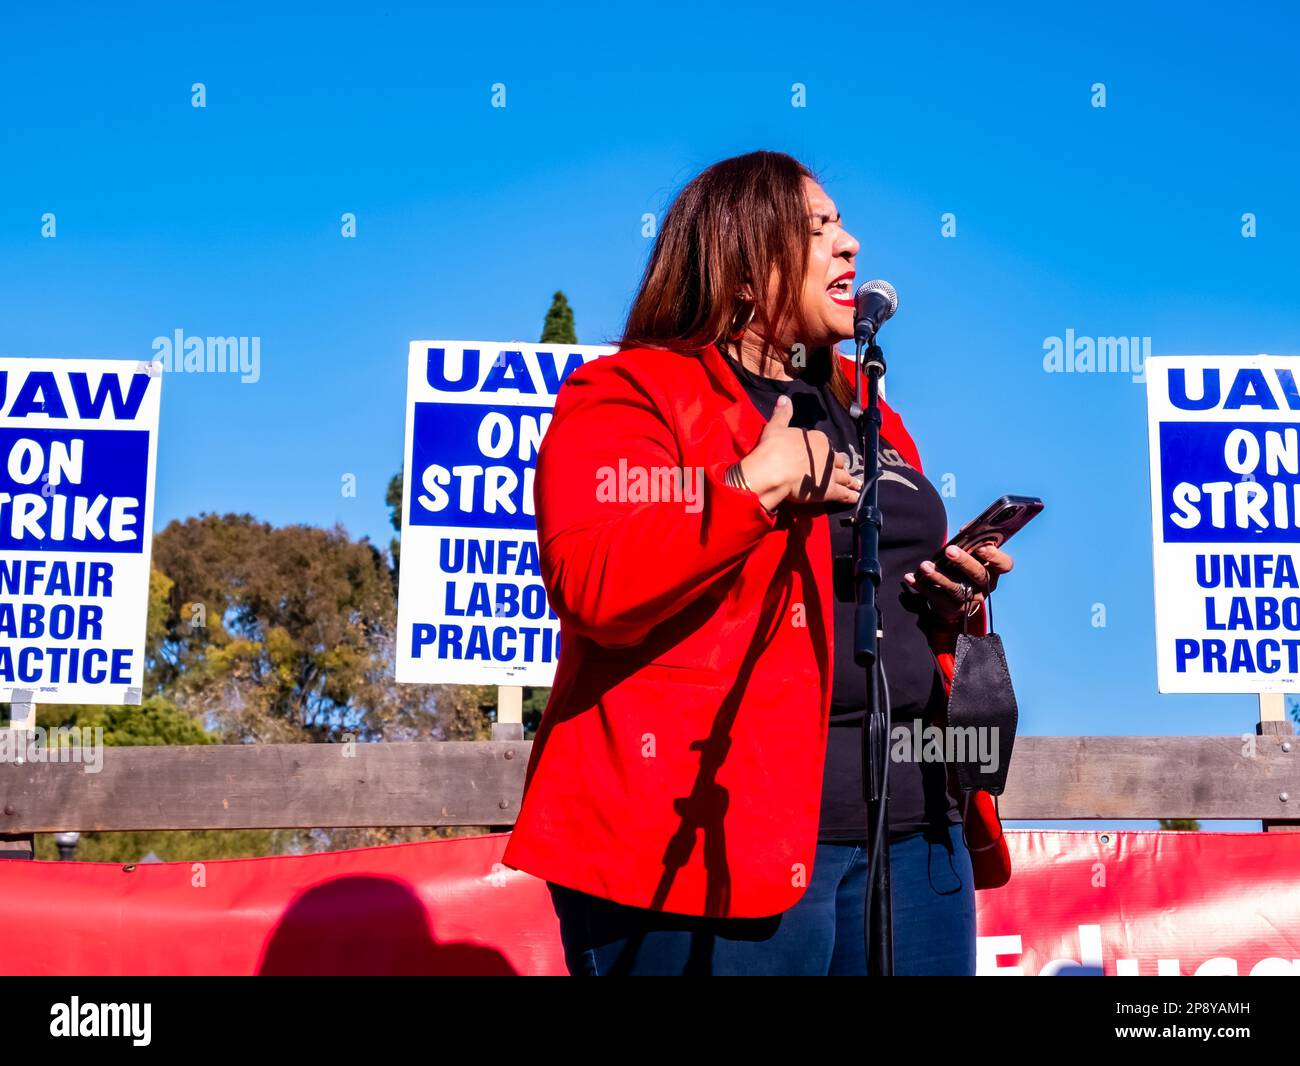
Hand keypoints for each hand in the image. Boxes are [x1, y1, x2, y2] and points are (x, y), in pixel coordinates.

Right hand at [735, 395, 861, 510]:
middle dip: (838, 465)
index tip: (820, 455)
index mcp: (817, 439)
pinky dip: (850, 496)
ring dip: (851, 481)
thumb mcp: (776, 427)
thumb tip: (784, 399)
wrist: (774, 469)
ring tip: (856, 484)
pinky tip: (855, 497)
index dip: (822, 451)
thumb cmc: (773, 448)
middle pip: (836, 460)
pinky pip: (843, 494)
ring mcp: (830, 473)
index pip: (823, 444)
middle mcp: (827, 454)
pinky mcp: (829, 490)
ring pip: (844, 476)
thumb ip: (783, 414)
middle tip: (841, 470)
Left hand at [903, 542, 1013, 624]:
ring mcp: (969, 600)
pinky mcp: (952, 609)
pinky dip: (922, 586)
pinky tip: (911, 577)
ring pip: (956, 589)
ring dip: (939, 576)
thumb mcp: (970, 556)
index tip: (982, 546)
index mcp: (992, 570)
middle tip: (949, 550)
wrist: (953, 600)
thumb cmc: (962, 569)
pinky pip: (935, 597)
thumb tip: (965, 530)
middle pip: (978, 574)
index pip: (1004, 564)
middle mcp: (984, 586)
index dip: (995, 556)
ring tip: (925, 566)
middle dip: (964, 561)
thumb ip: (970, 541)